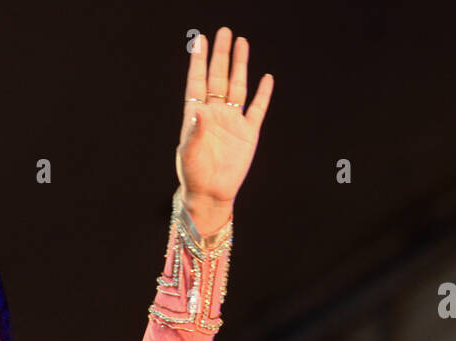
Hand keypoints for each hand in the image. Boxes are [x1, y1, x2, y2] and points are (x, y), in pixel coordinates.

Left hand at [176, 27, 274, 217]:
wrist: (211, 194)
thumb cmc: (194, 176)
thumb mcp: (188, 155)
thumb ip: (192, 133)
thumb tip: (198, 111)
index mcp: (197, 116)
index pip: (198, 82)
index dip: (199, 62)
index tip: (200, 41)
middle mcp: (216, 113)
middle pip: (219, 78)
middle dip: (221, 55)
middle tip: (224, 32)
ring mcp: (233, 121)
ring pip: (238, 87)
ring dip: (240, 66)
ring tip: (242, 43)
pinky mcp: (249, 133)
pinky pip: (258, 109)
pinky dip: (263, 94)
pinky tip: (266, 78)